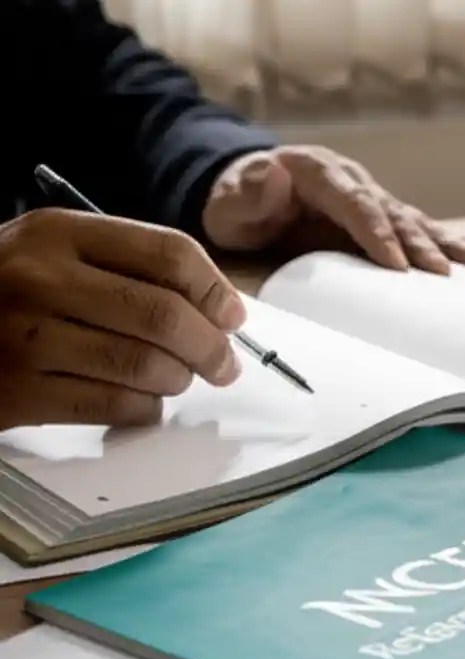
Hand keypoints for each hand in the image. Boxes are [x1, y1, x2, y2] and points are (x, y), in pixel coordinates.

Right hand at [0, 210, 244, 430]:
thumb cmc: (6, 291)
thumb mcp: (54, 253)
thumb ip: (129, 268)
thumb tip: (221, 309)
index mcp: (58, 233)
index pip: (167, 252)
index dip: (215, 288)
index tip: (232, 316)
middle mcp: (40, 279)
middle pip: (164, 314)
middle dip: (210, 346)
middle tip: (224, 365)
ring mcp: (24, 338)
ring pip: (145, 365)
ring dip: (178, 380)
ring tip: (176, 380)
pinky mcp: (17, 394)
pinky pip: (114, 406)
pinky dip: (145, 409)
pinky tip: (142, 402)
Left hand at [202, 145, 464, 273]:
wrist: (245, 195)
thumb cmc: (237, 203)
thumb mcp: (229, 200)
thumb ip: (250, 191)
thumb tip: (273, 173)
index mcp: (320, 172)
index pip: (354, 203)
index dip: (377, 232)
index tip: (395, 262)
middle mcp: (353, 181)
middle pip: (391, 212)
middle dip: (418, 243)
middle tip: (440, 272)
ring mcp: (369, 197)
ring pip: (411, 219)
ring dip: (442, 241)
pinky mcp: (379, 217)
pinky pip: (414, 228)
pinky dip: (443, 241)